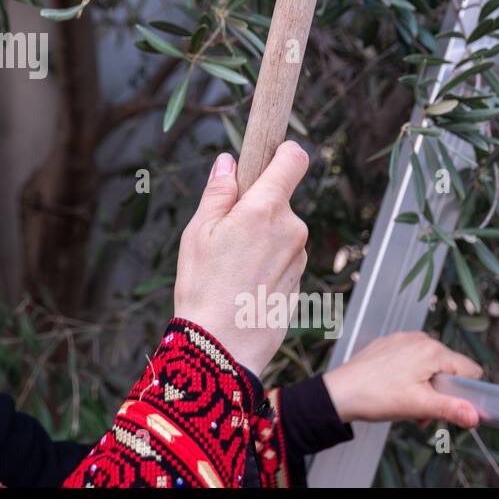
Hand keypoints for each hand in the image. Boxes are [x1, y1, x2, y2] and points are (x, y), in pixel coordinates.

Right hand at [173, 141, 309, 374]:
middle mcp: (292, 228)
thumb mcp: (198, 232)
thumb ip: (218, 192)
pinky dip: (266, 262)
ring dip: (261, 238)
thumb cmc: (204, 287)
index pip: (293, 160)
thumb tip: (228, 162)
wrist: (222, 346)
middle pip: (279, 200)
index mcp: (266, 208)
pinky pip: (283, 258)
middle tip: (224, 233)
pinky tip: (243, 284)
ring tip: (230, 266)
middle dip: (256, 207)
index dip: (282, 152)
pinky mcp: (299, 280)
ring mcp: (299, 256)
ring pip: (281, 231)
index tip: (268, 155)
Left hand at [322, 332, 482, 425]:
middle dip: (441, 394)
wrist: (339, 393)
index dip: (464, 393)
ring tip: (407, 405)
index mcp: (431, 350)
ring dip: (425, 389)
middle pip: (449, 370)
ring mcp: (401, 341)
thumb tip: (475, 415)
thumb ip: (452, 409)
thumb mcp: (419, 406)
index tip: (448, 406)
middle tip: (422, 411)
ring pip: (430, 368)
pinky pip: (411, 362)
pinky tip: (395, 392)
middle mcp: (418, 339)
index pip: (470, 370)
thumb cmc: (375, 396)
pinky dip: (410, 379)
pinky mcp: (388, 346)